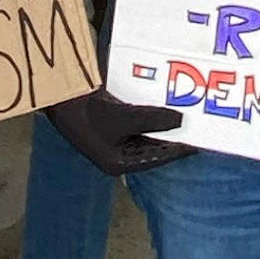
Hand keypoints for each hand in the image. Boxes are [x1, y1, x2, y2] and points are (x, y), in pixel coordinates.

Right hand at [41, 87, 185, 176]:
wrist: (62, 95)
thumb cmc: (89, 112)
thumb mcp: (126, 118)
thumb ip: (155, 120)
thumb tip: (180, 121)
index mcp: (118, 163)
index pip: (155, 159)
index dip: (177, 150)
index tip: (197, 143)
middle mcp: (115, 154)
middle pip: (150, 147)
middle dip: (170, 136)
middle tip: (193, 127)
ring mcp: (111, 138)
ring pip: (143, 133)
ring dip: (159, 123)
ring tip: (182, 114)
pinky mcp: (108, 122)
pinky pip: (134, 122)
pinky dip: (147, 114)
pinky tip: (160, 104)